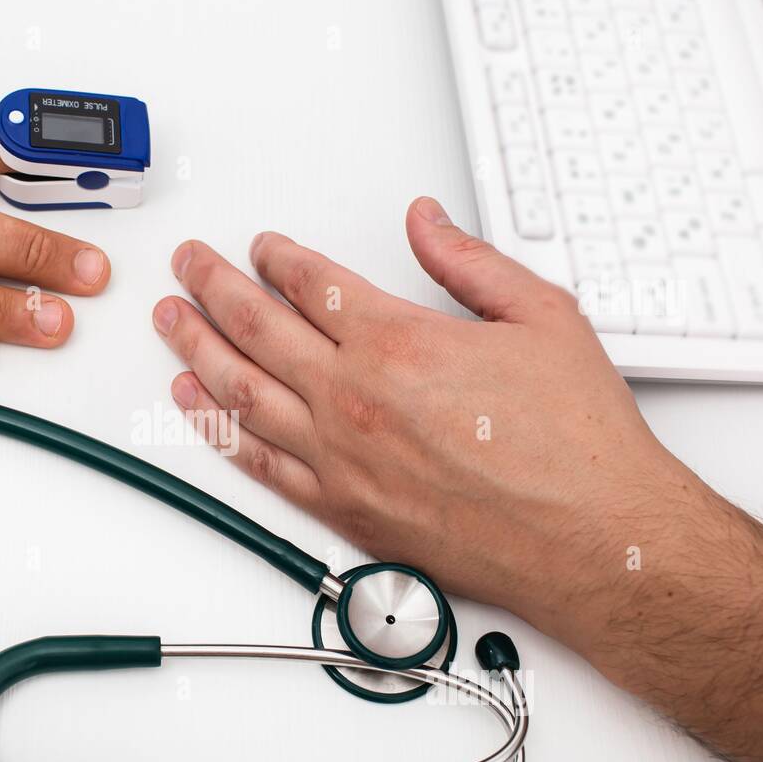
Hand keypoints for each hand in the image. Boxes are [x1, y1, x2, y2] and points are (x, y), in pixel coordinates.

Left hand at [152, 196, 698, 647]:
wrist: (592, 538)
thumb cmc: (575, 442)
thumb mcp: (541, 316)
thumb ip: (469, 263)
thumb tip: (426, 223)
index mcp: (397, 341)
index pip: (309, 282)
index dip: (276, 257)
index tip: (260, 248)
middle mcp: (353, 397)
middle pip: (256, 327)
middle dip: (212, 287)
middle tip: (188, 264)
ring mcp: (339, 458)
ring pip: (240, 391)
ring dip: (195, 348)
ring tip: (170, 320)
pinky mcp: (340, 510)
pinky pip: (258, 462)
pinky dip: (216, 429)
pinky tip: (192, 405)